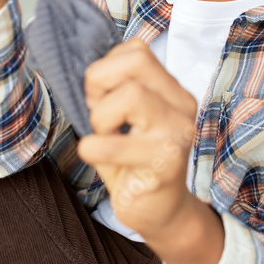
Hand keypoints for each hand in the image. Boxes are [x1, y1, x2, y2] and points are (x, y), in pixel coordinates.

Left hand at [77, 38, 199, 238]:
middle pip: (136, 61)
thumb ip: (113, 91)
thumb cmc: (134, 163)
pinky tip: (97, 156)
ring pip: (132, 95)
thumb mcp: (124, 120)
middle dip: (99, 82)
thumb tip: (82, 72)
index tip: (99, 97)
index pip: (136, 49)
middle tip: (97, 114)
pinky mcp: (164, 164)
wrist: (161, 213)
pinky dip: (93, 148)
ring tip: (104, 138)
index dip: (106, 67)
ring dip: (101, 117)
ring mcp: (177, 133)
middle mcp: (181, 105)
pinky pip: (116, 144)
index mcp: (172, 91)